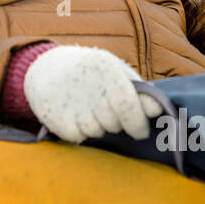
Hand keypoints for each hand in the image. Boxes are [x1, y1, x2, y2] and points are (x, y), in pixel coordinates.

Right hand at [22, 44, 163, 142]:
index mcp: (105, 66)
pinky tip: (75, 117)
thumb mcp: (116, 72)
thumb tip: (159, 111)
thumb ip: (139, 91)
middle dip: (119, 126)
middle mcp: (85, 81)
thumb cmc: (93, 74)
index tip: (140, 131)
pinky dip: (80, 133)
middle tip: (112, 118)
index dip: (138, 122)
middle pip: (114, 122)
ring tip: (90, 112)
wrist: (44, 68)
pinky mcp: (53, 115)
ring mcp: (68, 99)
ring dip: (99, 128)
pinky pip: (78, 137)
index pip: (128, 103)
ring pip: (96, 131)